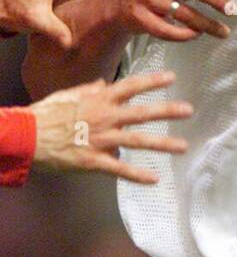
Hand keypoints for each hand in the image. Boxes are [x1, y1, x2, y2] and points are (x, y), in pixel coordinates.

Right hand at [29, 70, 192, 182]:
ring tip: (182, 146)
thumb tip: (106, 83)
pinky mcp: (94, 161)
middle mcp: (105, 118)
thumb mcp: (68, 94)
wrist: (27, 136)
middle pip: (142, 113)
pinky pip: (120, 168)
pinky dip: (138, 175)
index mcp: (99, 100)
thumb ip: (90, 89)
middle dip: (167, 110)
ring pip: (138, 141)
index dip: (152, 81)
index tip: (172, 77)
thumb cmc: (46, 114)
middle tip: (189, 110)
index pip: (131, 86)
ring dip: (162, 144)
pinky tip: (154, 179)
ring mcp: (101, 140)